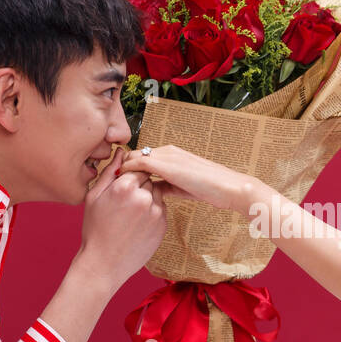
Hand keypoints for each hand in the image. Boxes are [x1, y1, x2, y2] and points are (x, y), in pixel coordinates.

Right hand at [77, 149, 175, 285]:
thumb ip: (110, 172)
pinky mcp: (163, 226)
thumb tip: (122, 152)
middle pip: (148, 180)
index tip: (123, 187)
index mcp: (124, 187)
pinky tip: (136, 225)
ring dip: (147, 199)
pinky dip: (152, 213)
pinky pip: (161, 210)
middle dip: (138, 187)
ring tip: (129, 216)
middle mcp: (143, 197)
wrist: (104, 264)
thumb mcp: (94, 197)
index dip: (130, 176)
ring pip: (156, 194)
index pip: (137, 167)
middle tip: (123, 205)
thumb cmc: (95, 229)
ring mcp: (156, 212)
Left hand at [118, 145, 261, 215]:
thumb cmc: (212, 190)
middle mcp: (167, 151)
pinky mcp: (165, 164)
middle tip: (111, 184)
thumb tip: (153, 190)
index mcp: (172, 155)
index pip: (143, 157)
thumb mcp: (184, 188)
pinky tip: (121, 185)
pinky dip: (128, 172)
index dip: (130, 169)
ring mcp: (166, 156)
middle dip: (122, 168)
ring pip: (134, 157)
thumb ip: (167, 186)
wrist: (229, 188)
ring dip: (122, 170)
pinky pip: (138, 164)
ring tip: (111, 185)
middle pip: (135, 155)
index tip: (119, 182)